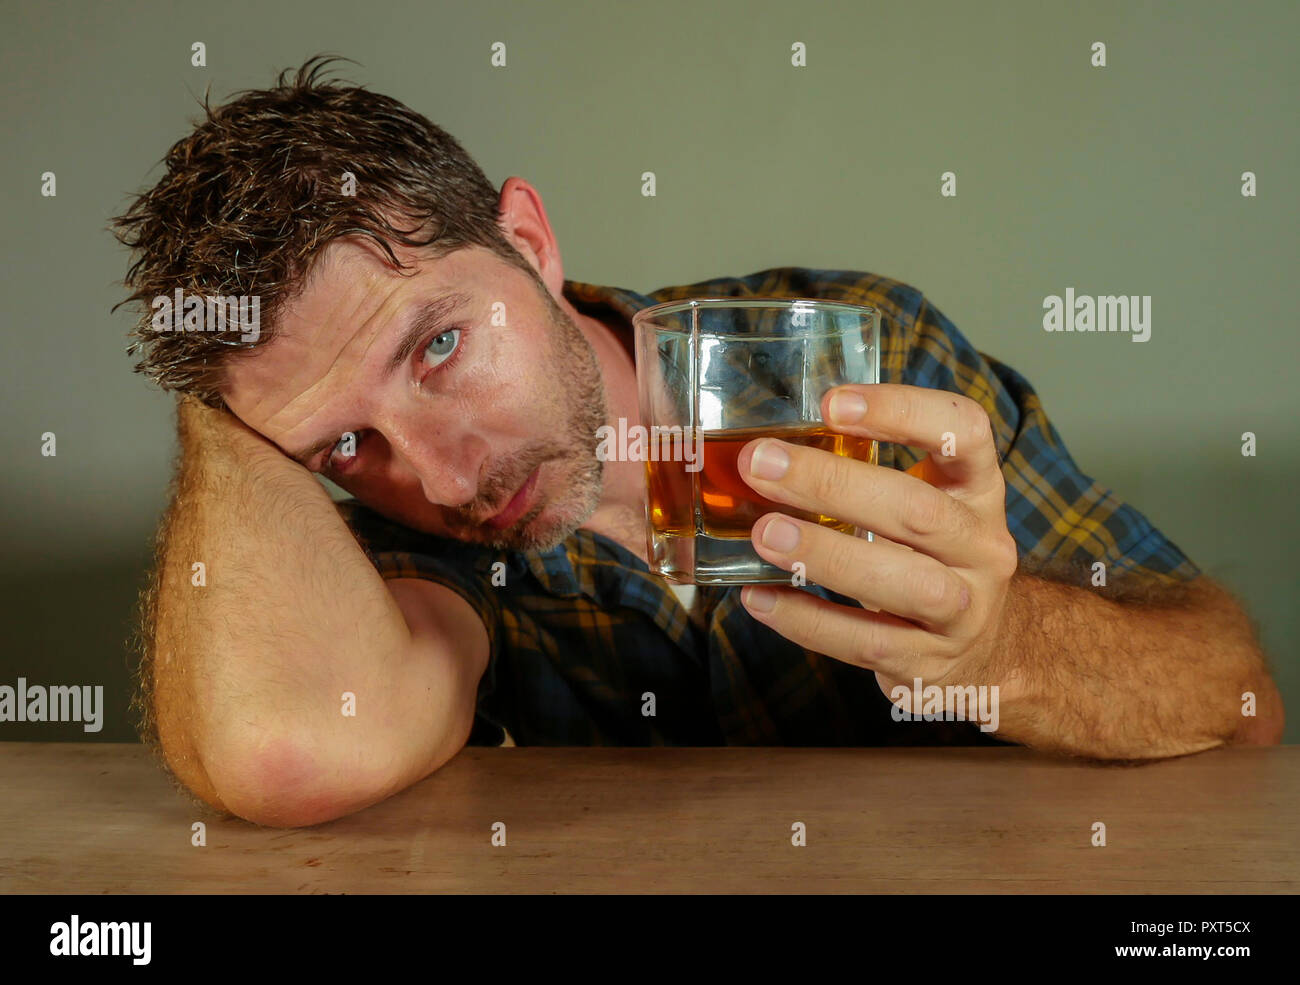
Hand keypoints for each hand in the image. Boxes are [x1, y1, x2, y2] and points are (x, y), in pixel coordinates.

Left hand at [737, 384, 1020, 698]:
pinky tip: (759, 598)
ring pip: (904, 582)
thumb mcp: (921, 503)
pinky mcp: (930, 664)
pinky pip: (865, 642)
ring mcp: (965, 611)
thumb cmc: (928, 558)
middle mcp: (982, 547)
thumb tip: (761, 451)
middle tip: (762, 465)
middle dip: (833, 485)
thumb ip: (862, 474)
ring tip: (765, 534)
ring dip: (827, 555)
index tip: (831, 402)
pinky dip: (807, 620)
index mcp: (977, 489)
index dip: (902, 410)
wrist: (984, 651)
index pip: (963, 431)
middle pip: (919, 510)